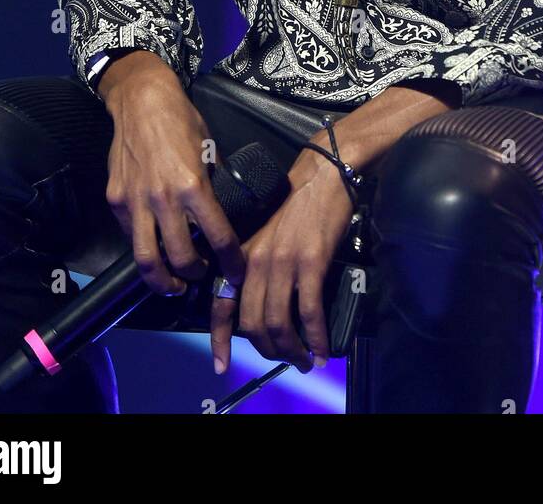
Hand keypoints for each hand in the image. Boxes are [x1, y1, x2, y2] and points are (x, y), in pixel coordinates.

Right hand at [100, 51, 245, 296]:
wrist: (142, 100)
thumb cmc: (180, 120)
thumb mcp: (209, 148)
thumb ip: (215, 180)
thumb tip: (227, 204)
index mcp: (193, 186)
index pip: (218, 237)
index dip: (231, 263)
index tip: (236, 274)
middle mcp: (164, 198)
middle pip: (182, 259)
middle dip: (197, 275)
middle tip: (203, 274)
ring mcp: (135, 201)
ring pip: (147, 259)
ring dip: (163, 280)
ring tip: (173, 284)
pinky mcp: (115, 199)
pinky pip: (130, 235)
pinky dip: (143, 246)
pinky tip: (153, 245)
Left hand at [210, 136, 354, 375]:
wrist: (322, 175)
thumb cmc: (296, 202)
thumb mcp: (264, 233)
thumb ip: (257, 264)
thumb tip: (263, 303)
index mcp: (244, 255)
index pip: (222, 304)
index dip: (220, 339)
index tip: (221, 365)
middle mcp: (258, 262)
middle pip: (253, 324)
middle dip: (268, 350)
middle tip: (285, 360)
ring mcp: (284, 263)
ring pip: (279, 324)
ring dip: (291, 351)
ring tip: (304, 361)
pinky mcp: (311, 262)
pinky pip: (309, 312)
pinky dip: (316, 338)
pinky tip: (322, 350)